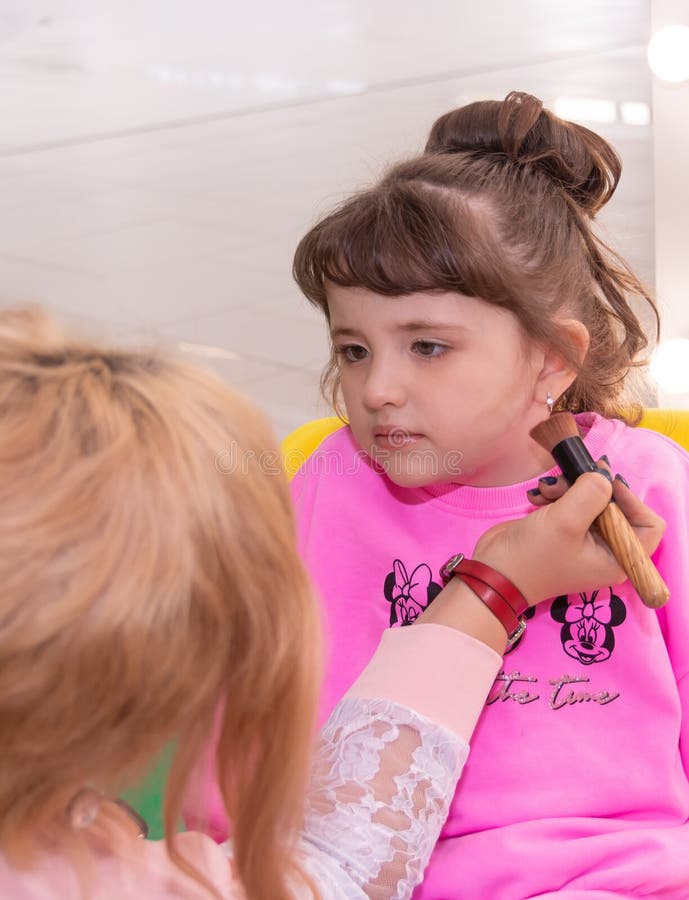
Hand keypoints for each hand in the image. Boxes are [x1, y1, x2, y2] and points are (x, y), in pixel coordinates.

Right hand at [473, 470, 665, 605]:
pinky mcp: (565, 530)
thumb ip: (591, 492)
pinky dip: (557, 494)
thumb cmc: (533, 556)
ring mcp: (584, 539)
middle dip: (592, 490)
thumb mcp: (565, 522)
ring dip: (569, 488)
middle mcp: (606, 550)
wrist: (493, 572)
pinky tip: (538, 496)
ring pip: (592, 500)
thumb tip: (603, 474)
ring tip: (547, 490)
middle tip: (568, 482)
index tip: (605, 485)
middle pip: (618, 507)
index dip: (632, 501)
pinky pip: (572, 503)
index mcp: (617, 559)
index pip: (649, 525)